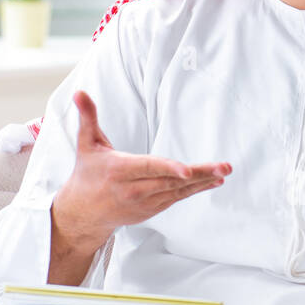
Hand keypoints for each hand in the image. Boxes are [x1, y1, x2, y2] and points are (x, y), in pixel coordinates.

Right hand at [52, 90, 231, 247]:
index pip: (147, 168)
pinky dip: (196, 189)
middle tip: (223, 167)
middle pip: (170, 181)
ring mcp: (144, 202)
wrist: (84, 212)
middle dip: (198, 174)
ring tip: (224, 172)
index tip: (186, 170)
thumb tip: (80, 92)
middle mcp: (133, 190)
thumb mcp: (85, 144)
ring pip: (178, 191)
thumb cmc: (87, 173)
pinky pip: (178, 198)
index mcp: (118, 171)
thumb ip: (87, 117)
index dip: (168, 169)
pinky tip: (214, 181)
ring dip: (203, 181)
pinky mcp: (152, 209)